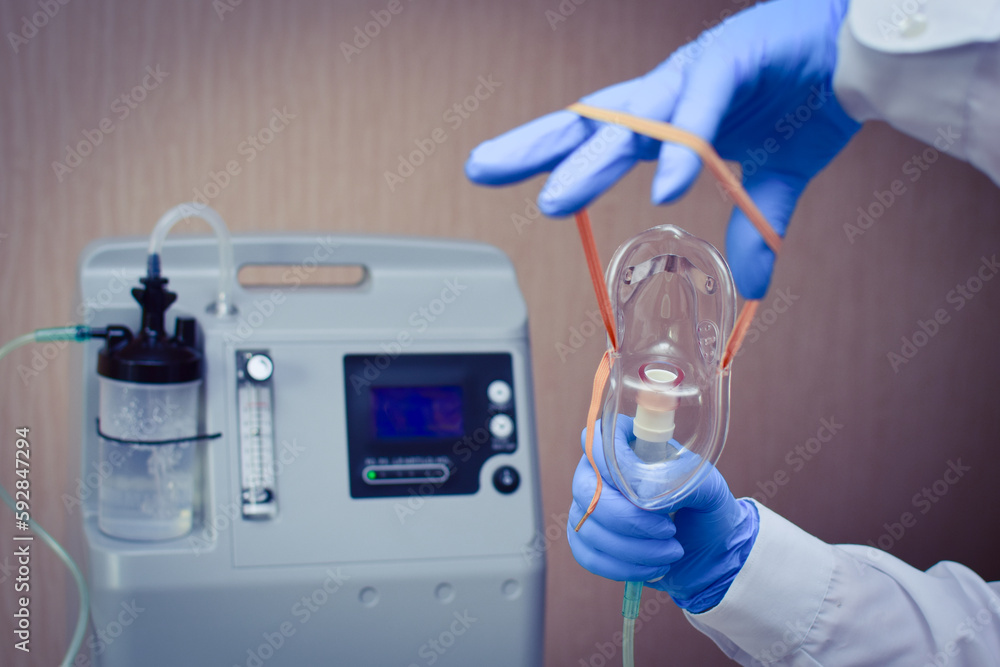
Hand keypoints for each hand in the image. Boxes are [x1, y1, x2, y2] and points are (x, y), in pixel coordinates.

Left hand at [465, 0, 860, 298]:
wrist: (860, 51)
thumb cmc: (806, 98)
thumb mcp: (772, 180)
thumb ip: (750, 228)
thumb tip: (752, 286)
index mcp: (667, 119)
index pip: (594, 139)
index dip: (549, 156)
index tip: (498, 176)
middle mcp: (668, 97)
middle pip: (589, 124)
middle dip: (533, 148)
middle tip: (479, 168)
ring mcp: (696, 77)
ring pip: (632, 121)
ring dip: (591, 163)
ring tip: (553, 199)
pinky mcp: (735, 60)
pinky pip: (701, 113)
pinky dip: (682, 150)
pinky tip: (663, 186)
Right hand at [567, 416, 758, 612]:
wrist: (710, 549)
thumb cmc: (705, 507)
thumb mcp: (706, 488)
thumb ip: (677, 482)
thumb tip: (643, 493)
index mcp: (626, 445)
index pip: (597, 439)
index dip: (609, 463)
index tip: (642, 492)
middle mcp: (598, 471)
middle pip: (586, 490)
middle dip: (628, 519)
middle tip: (668, 530)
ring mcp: (588, 506)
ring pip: (588, 527)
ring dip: (633, 549)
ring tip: (671, 552)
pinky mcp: (586, 539)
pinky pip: (587, 555)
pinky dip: (622, 568)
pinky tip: (653, 568)